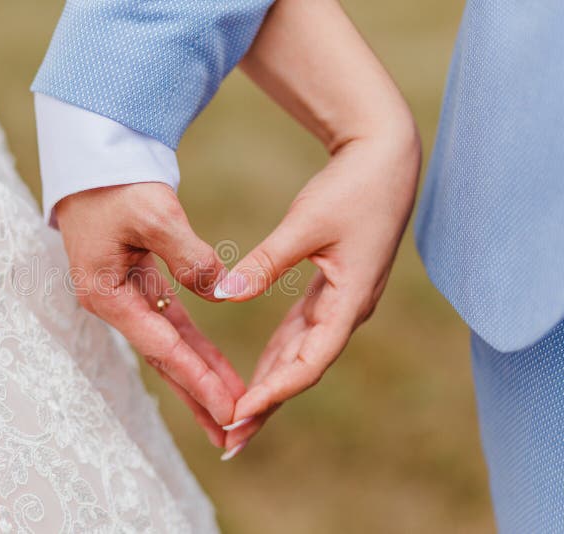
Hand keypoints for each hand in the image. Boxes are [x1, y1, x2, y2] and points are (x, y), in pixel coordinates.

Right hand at [55, 183, 245, 445]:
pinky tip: (211, 366)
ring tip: (227, 409)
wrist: (93, 154)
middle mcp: (114, 302)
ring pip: (169, 344)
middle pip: (163, 358)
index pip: (162, 347)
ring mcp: (124, 294)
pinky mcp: (137, 281)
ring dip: (198, 375)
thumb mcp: (153, 214)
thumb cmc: (115, 183)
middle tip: (231, 432)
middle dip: (197, 394)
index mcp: (108, 293)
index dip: (197, 380)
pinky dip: (193, 345)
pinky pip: (170, 321)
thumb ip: (188, 257)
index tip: (229, 409)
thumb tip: (218, 292)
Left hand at [216, 0, 421, 456]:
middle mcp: (348, 310)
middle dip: (268, 405)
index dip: (273, 391)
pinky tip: (257, 374)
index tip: (238, 414)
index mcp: (350, 301)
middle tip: (230, 441)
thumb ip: (266, 262)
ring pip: (301, 355)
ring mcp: (341, 302)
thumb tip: (223, 294)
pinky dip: (278, 356)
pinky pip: (301, 333)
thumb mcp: (306, 223)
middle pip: (303, 369)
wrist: (386, 161)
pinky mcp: (333, 290)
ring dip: (271, 386)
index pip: (308, 362)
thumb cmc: (353, 187)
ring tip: (239, 418)